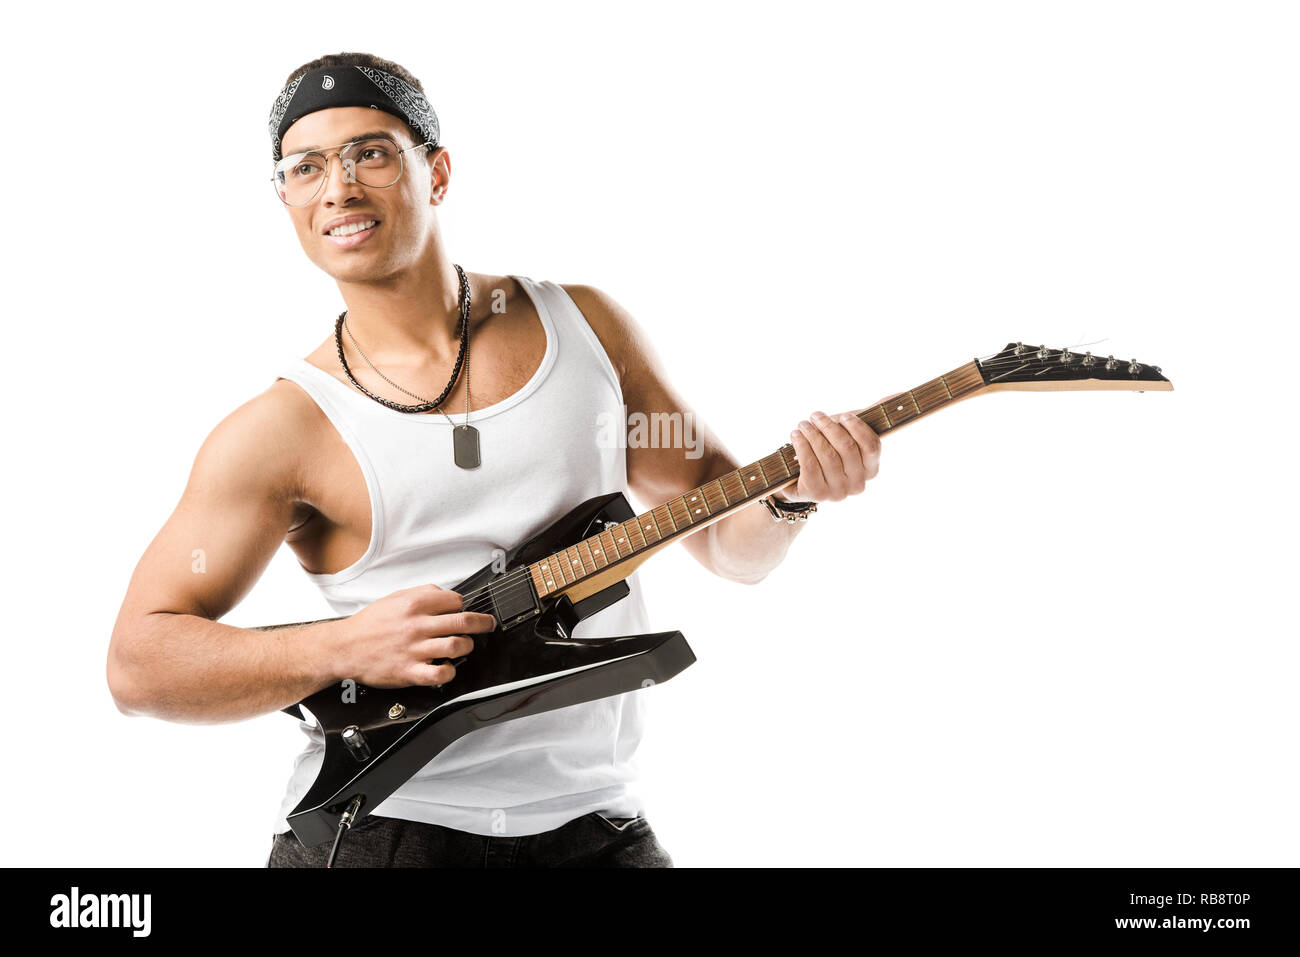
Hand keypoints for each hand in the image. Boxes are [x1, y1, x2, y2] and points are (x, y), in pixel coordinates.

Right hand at [336, 583, 496, 687]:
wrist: (344, 648)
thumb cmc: (369, 625)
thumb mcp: (394, 597)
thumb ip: (422, 593)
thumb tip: (447, 595)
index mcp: (413, 604)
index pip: (455, 600)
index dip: (462, 605)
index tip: (462, 610)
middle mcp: (416, 626)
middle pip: (464, 622)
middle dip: (483, 623)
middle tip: (488, 625)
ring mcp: (414, 650)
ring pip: (456, 646)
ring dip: (467, 646)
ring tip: (465, 646)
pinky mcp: (409, 672)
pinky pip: (440, 674)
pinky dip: (450, 671)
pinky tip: (447, 667)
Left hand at [778, 401, 889, 503]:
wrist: (799, 477)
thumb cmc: (828, 450)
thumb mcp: (848, 432)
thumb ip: (871, 416)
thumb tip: (900, 393)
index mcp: (871, 469)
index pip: (872, 445)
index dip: (856, 427)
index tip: (843, 416)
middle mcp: (858, 484)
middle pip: (847, 448)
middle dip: (829, 427)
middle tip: (816, 415)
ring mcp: (838, 492)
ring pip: (827, 455)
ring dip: (812, 434)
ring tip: (803, 425)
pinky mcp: (816, 494)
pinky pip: (810, 465)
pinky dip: (801, 446)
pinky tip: (796, 436)